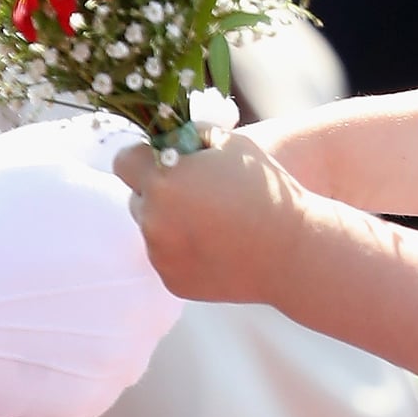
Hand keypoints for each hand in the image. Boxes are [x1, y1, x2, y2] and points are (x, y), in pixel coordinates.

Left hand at [114, 131, 305, 304]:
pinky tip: (218, 245)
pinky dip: (184, 250)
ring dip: (171, 221)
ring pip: (152, 229)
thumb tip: (170, 138)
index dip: (145, 157)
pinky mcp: (173, 281)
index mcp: (163, 181)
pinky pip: (167, 257)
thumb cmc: (266, 190)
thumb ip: (192, 135)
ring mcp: (160, 255)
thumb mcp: (233, 144)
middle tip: (198, 193)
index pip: (124, 161)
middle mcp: (152, 219)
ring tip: (213, 221)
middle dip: (160, 191)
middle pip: (137, 197)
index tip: (168, 161)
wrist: (293, 250)